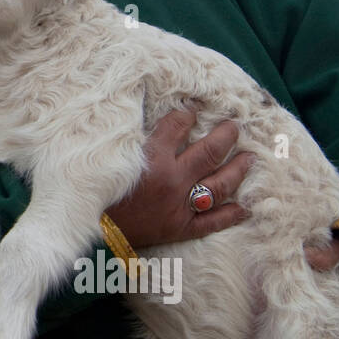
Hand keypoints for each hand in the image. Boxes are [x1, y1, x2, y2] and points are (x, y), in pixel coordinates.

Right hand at [107, 109, 253, 248]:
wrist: (88, 230)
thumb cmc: (94, 189)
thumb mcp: (108, 155)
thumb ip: (129, 136)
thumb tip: (141, 109)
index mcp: (152, 159)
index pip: (177, 126)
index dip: (186, 114)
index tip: (193, 109)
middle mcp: (172, 181)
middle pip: (209, 152)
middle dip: (225, 136)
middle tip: (235, 127)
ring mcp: (179, 207)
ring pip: (218, 185)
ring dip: (237, 169)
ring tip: (250, 158)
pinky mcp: (180, 229)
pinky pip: (212, 222)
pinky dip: (230, 215)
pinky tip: (244, 207)